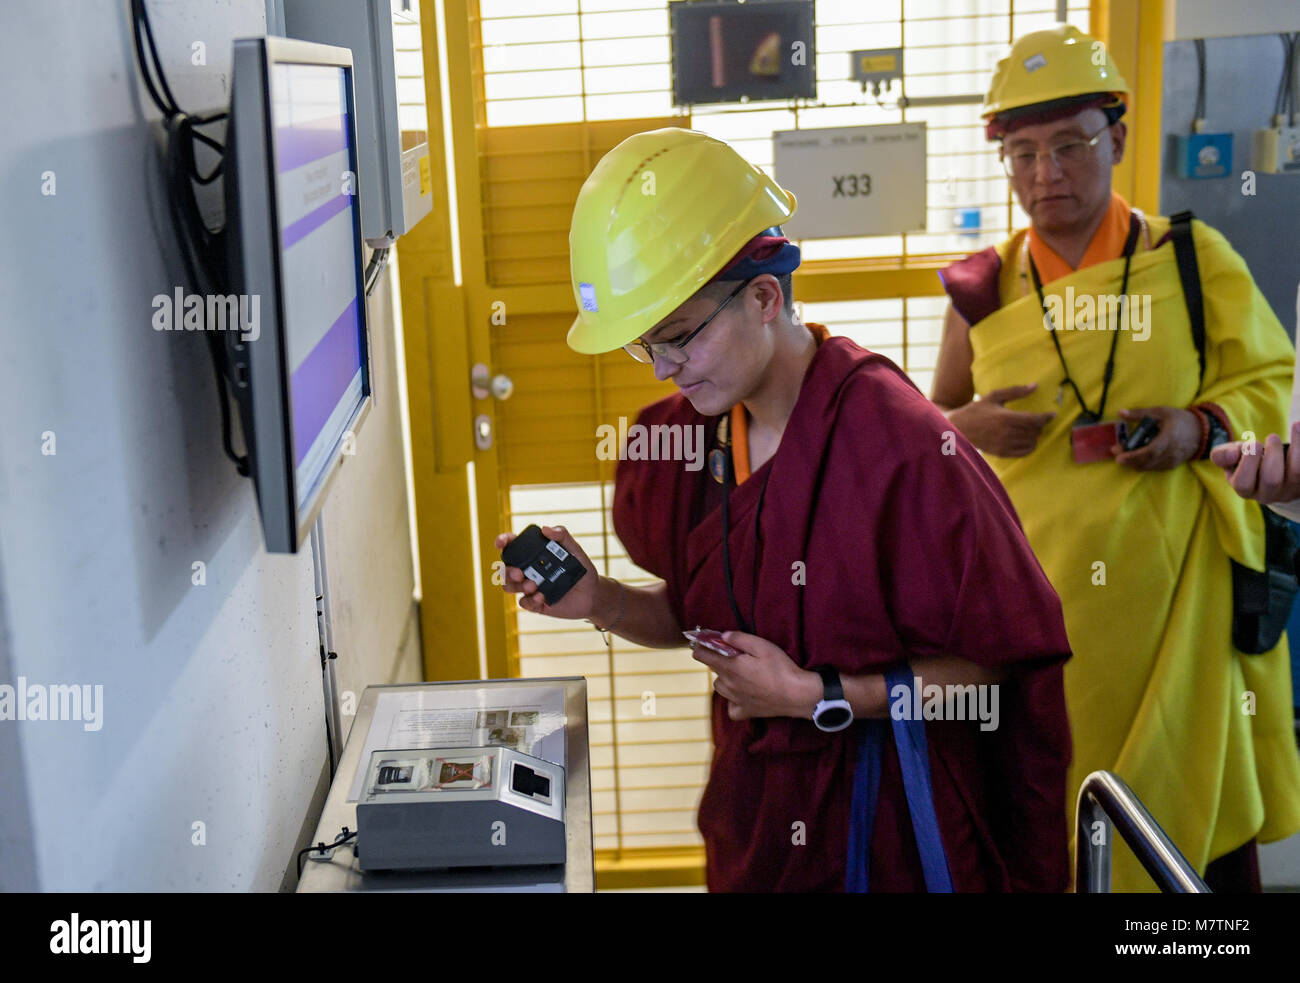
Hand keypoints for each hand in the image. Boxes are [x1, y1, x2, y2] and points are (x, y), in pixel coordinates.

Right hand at [493, 525, 598, 620]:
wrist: (592, 595)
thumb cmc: (581, 569)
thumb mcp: (575, 550)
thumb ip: (562, 536)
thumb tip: (545, 529)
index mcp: (534, 554)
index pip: (513, 546)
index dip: (503, 542)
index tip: (501, 543)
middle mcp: (528, 570)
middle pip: (504, 568)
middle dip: (507, 571)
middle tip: (520, 574)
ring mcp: (530, 587)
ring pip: (508, 586)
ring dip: (515, 586)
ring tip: (533, 585)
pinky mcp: (536, 603)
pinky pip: (524, 603)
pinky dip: (530, 600)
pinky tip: (542, 597)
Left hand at [690, 630, 820, 720]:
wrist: (797, 694)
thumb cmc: (780, 668)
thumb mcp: (761, 646)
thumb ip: (739, 638)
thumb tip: (723, 635)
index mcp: (730, 667)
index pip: (705, 657)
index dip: (700, 648)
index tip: (699, 644)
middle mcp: (729, 685)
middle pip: (714, 672)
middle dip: (718, 663)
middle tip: (732, 656)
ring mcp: (737, 700)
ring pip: (720, 689)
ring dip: (724, 680)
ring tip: (737, 674)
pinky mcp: (747, 711)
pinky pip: (731, 709)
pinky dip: (732, 702)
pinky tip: (741, 696)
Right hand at [947, 383, 1055, 456]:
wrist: (958, 428)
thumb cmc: (976, 410)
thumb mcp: (994, 396)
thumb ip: (1016, 391)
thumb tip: (1035, 386)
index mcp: (1006, 418)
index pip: (1034, 420)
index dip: (1046, 417)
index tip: (1052, 414)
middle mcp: (1006, 433)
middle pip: (1035, 431)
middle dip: (1040, 425)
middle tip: (1039, 420)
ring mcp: (1004, 445)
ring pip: (1031, 442)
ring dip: (1035, 436)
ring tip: (1032, 429)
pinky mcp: (1001, 453)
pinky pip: (1024, 453)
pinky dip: (1030, 447)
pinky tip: (1027, 440)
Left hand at [1110, 406, 1201, 470]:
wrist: (1202, 431)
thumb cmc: (1180, 419)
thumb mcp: (1160, 412)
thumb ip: (1139, 414)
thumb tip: (1120, 413)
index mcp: (1169, 439)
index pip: (1149, 452)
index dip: (1133, 456)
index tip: (1119, 456)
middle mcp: (1170, 453)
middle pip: (1145, 462)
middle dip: (1128, 459)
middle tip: (1115, 451)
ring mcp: (1172, 461)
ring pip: (1148, 467)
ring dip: (1133, 462)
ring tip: (1123, 453)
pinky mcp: (1172, 465)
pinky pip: (1153, 468)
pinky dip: (1142, 463)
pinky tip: (1136, 456)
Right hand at [1212, 422, 1299, 503]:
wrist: (1272, 469)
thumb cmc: (1246, 461)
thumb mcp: (1229, 458)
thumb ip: (1221, 455)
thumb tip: (1233, 454)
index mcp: (1246, 490)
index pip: (1243, 483)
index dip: (1248, 461)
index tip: (1251, 443)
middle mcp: (1268, 495)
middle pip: (1271, 480)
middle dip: (1272, 454)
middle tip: (1271, 437)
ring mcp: (1289, 490)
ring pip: (1295, 473)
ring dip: (1293, 449)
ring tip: (1286, 433)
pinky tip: (1297, 425)